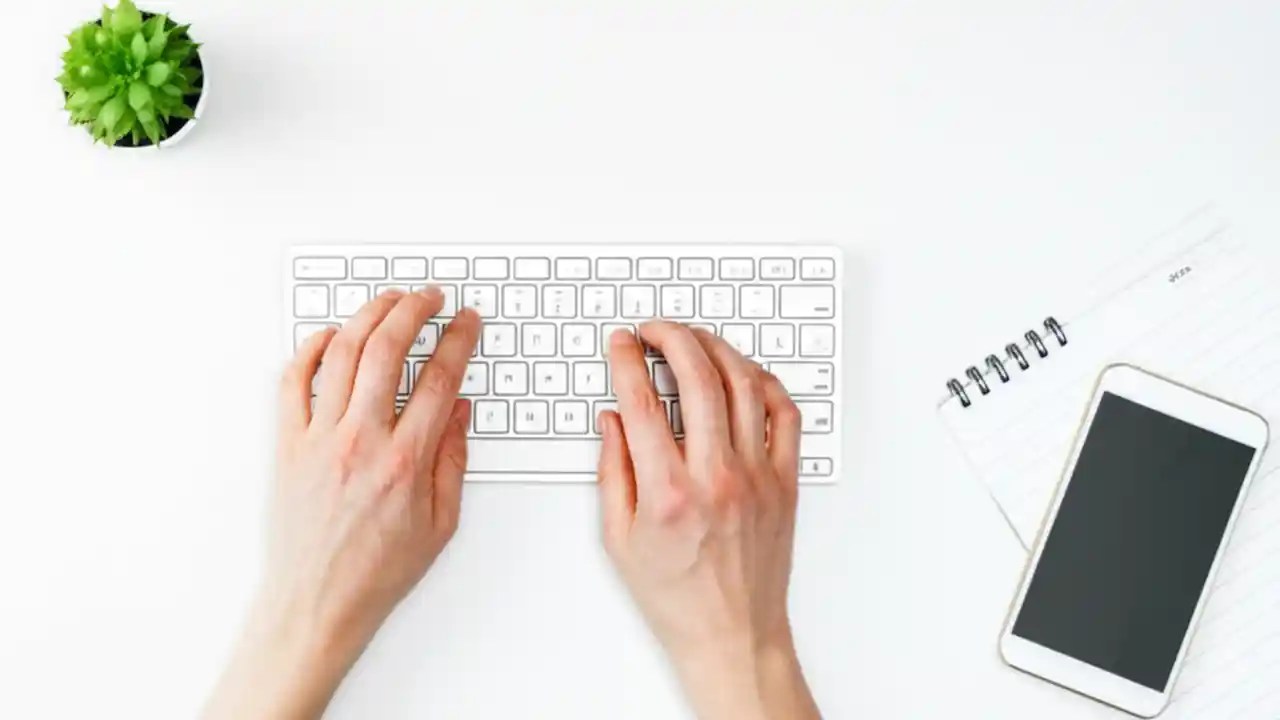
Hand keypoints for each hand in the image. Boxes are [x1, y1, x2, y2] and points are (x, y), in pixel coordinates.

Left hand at [203, 287, 481, 719]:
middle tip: (429, 297)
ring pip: (340, 353)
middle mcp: (359, 442)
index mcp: (405, 462)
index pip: (438, 378)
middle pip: (386, 349)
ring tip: (389, 301)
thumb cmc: (376, 572)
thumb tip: (458, 408)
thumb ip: (453, 459)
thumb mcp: (441, 523)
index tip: (466, 322)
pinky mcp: (287, 445)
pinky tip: (330, 335)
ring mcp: (318, 439)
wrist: (317, 603)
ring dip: (368, 316)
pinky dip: (310, 348)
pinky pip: (293, 380)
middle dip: (414, 310)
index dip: (458, 339)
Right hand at [598, 322, 819, 719]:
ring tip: (695, 340)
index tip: (621, 343)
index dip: (627, 361)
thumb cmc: (676, 598)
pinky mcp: (784, 483)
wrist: (732, 636)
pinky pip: (785, 416)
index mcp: (667, 494)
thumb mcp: (618, 540)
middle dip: (673, 337)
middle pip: (699, 378)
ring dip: (717, 349)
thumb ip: (612, 472)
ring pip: (745, 386)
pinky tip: (744, 373)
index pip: (643, 404)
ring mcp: (757, 477)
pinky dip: (766, 383)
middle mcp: (716, 479)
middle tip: (656, 330)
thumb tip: (612, 419)